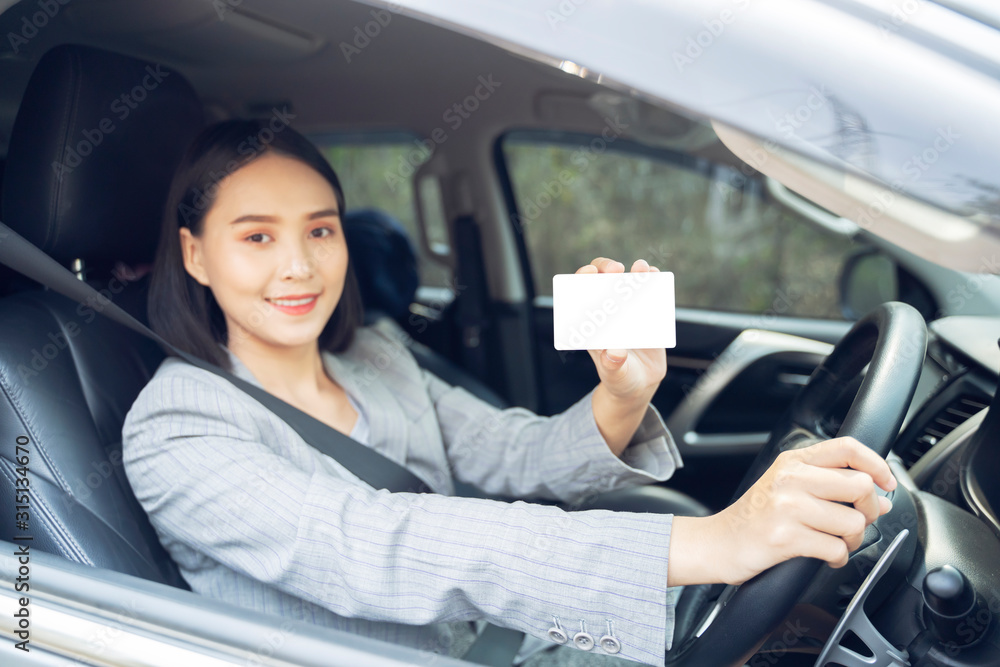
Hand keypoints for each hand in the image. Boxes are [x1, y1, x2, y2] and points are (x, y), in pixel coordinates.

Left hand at [574, 257, 666, 402]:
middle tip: (616, 270)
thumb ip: (612, 365)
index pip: (580, 293)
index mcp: (591, 323)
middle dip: (606, 268)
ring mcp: (628, 311)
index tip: (591, 273)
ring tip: (641, 268)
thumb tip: (614, 352)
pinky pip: (650, 293)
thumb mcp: (614, 374)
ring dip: (635, 271)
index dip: (582, 277)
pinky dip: (653, 281)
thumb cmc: (620, 379)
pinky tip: (655, 276)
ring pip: (628, 282)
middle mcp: (608, 312)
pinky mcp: (648, 314)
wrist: (641, 385)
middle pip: (602, 280)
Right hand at [668, 437, 896, 586]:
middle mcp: (791, 478)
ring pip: (853, 522)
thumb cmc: (754, 518)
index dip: (877, 464)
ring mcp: (787, 507)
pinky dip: (837, 558)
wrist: (716, 543)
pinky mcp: (786, 536)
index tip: (886, 483)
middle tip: (855, 521)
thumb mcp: (787, 488)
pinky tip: (824, 556)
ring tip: (835, 542)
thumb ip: (831, 487)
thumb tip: (880, 499)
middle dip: (868, 511)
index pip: (847, 448)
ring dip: (852, 540)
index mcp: (793, 461)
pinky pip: (836, 548)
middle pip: (860, 485)